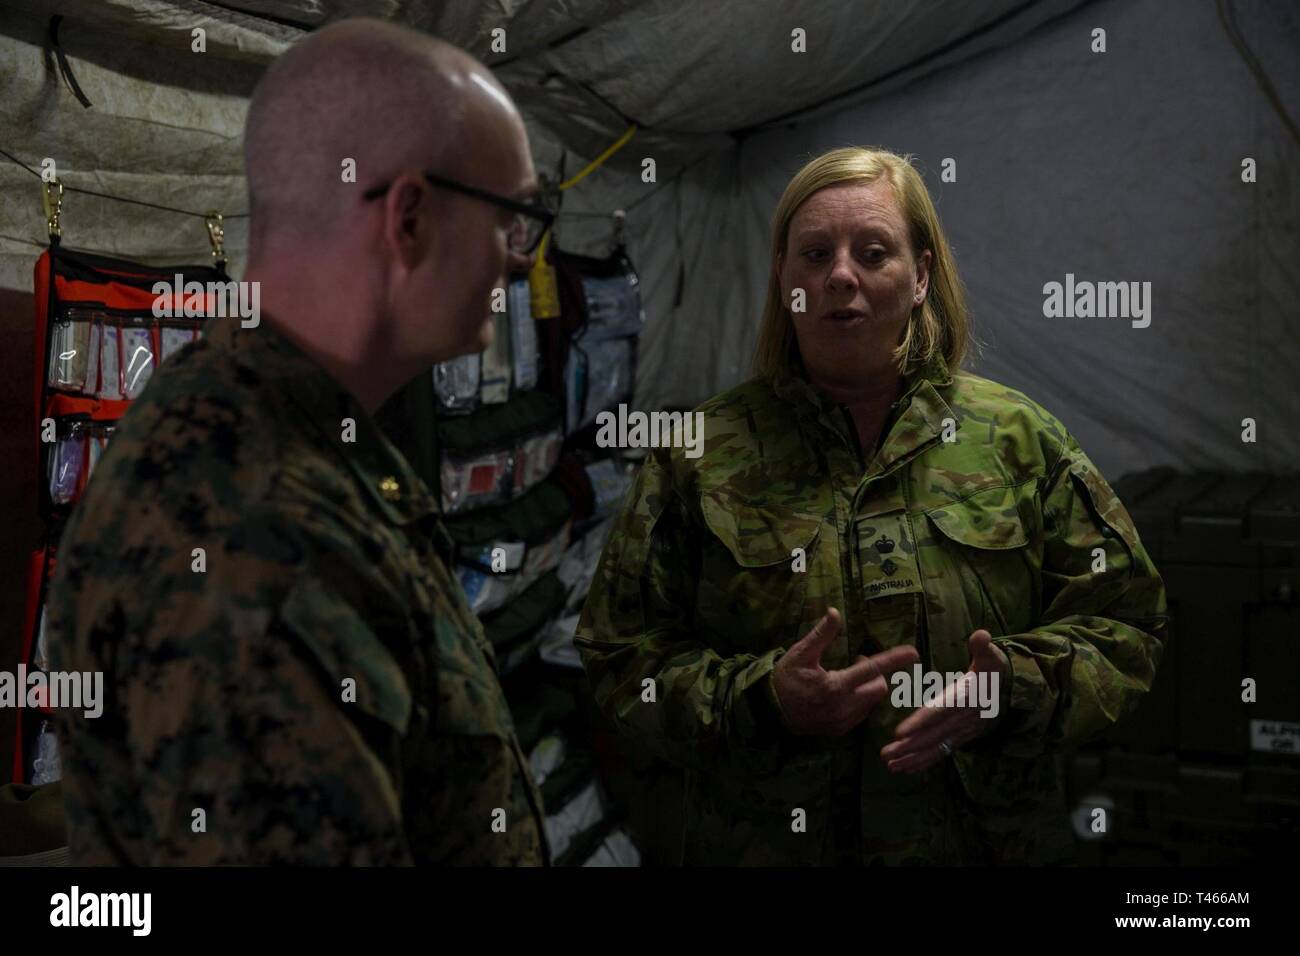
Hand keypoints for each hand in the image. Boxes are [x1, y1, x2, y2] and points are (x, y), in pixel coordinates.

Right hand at [772, 608, 919, 735]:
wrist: (769, 711)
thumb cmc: (785, 678)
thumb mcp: (800, 653)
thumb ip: (821, 634)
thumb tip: (835, 612)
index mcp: (835, 686)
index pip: (872, 669)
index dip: (894, 660)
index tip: (914, 653)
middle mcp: (843, 707)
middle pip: (878, 687)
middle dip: (875, 674)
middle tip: (857, 662)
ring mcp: (843, 721)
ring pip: (872, 702)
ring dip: (867, 687)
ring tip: (847, 678)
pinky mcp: (840, 730)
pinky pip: (862, 714)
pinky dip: (860, 701)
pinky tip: (844, 694)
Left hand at [880, 629, 1008, 773]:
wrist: (1012, 690)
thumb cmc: (994, 669)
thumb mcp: (991, 655)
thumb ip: (983, 647)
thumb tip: (981, 635)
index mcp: (966, 696)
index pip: (940, 710)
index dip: (921, 722)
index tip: (900, 732)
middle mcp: (965, 718)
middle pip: (934, 734)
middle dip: (910, 745)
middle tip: (885, 753)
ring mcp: (964, 731)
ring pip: (937, 747)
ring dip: (914, 757)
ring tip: (891, 765)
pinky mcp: (963, 737)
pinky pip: (943, 751)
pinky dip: (925, 761)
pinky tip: (907, 768)